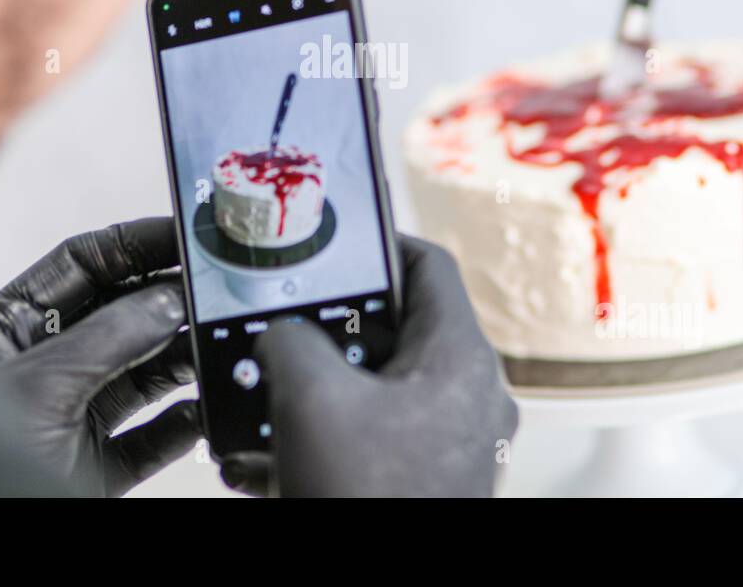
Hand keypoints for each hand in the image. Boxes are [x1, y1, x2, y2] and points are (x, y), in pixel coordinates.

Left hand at [0, 218, 199, 495]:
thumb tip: (168, 298)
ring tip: (219, 343)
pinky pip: (152, 438)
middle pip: (121, 313)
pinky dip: (184, 424)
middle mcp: (44, 365)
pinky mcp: (94, 468)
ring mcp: (70, 416)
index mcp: (10, 328)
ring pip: (144, 373)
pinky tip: (204, 409)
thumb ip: (107, 339)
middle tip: (216, 288)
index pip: (81, 263)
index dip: (135, 243)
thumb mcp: (36, 387)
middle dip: (169, 299)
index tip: (185, 233)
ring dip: (184, 359)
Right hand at [221, 236, 518, 496]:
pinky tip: (276, 446)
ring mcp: (454, 441)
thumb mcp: (312, 400)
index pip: (429, 267)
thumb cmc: (368, 500)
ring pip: (383, 383)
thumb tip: (285, 332)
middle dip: (334, 325)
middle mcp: (470, 396)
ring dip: (324, 382)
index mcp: (461, 360)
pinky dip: (332, 427)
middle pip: (401, 327)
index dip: (379, 243)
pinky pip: (379, 431)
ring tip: (271, 389)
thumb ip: (293, 339)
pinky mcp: (430, 477)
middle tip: (290, 323)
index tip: (335, 241)